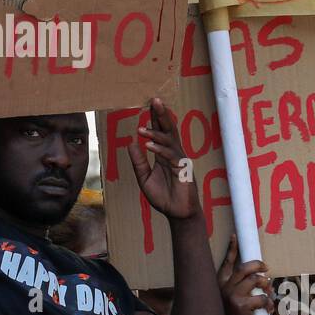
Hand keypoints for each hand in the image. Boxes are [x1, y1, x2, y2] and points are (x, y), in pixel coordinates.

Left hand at [126, 97, 196, 219]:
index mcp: (165, 154)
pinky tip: (149, 145)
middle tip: (155, 100)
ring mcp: (180, 161)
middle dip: (162, 115)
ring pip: (169, 141)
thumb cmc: (163, 197)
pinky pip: (170, 156)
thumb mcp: (144, 178)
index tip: (151, 103)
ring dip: (156, 133)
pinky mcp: (183, 170)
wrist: (177, 214)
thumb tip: (131, 143)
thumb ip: (138, 161)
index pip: (161, 131)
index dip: (156, 118)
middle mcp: (174, 154)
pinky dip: (159, 149)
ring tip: (142, 129)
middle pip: (169, 130)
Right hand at [218, 233, 272, 314]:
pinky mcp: (241, 305)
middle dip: (258, 265)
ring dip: (265, 284)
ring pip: (254, 280)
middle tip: (266, 268)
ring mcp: (232, 296)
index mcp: (221, 284)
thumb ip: (245, 288)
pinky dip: (268, 302)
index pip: (227, 263)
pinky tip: (268, 309)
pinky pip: (262, 297)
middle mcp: (224, 288)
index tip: (235, 237)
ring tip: (268, 291)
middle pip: (244, 267)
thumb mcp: (236, 300)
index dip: (232, 248)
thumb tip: (264, 279)